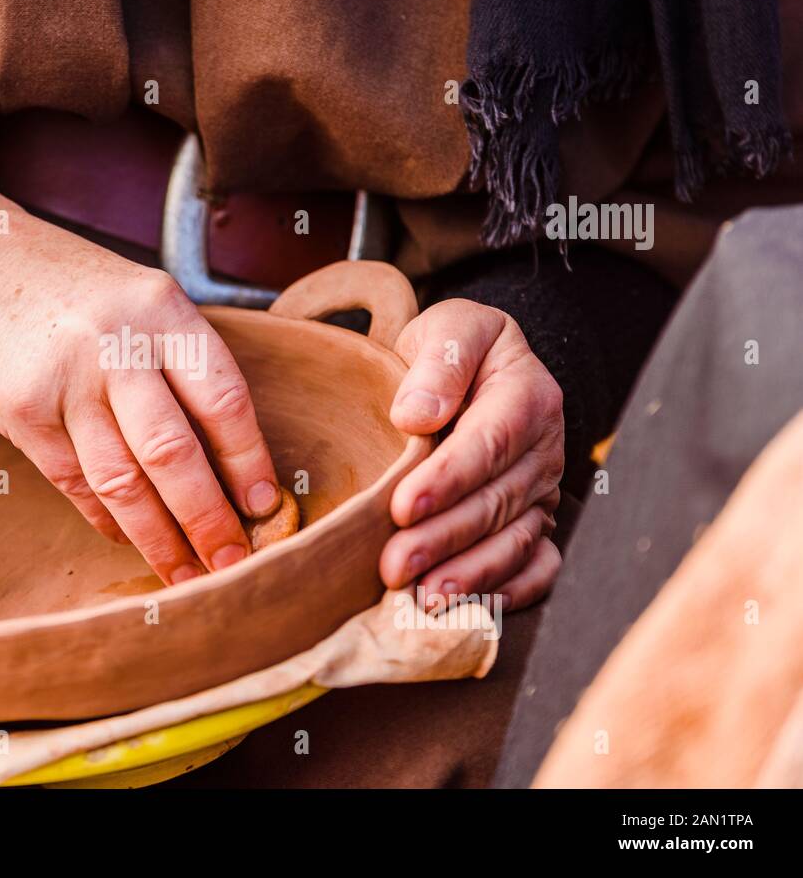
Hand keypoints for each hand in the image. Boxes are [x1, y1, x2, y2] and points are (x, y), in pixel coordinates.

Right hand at [0, 178, 280, 584]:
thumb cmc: (87, 296)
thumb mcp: (149, 305)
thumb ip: (188, 372)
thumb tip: (234, 473)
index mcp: (164, 311)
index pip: (222, 399)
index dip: (248, 462)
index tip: (264, 509)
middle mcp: (115, 345)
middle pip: (172, 453)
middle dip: (207, 520)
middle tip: (232, 564)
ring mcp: (64, 381)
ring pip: (121, 482)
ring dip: (158, 539)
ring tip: (186, 574)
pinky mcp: (22, 414)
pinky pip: (75, 484)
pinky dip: (106, 520)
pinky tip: (128, 537)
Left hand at [379, 299, 563, 610]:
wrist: (473, 370)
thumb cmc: (452, 352)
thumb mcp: (447, 329)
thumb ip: (440, 362)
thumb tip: (416, 416)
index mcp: (527, 396)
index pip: (489, 442)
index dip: (448, 480)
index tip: (403, 506)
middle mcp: (544, 449)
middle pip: (497, 502)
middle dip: (445, 539)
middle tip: (395, 567)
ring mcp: (544, 490)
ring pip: (516, 540)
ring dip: (470, 575)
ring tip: (424, 599)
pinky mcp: (537, 521)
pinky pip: (539, 565)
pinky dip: (511, 591)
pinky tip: (470, 609)